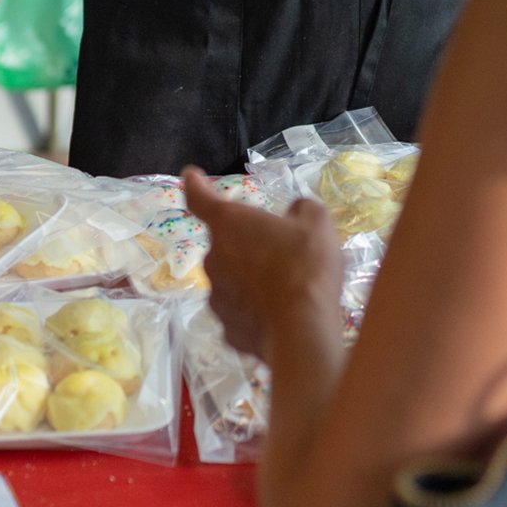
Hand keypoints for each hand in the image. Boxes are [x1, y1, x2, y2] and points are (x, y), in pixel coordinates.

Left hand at [184, 169, 342, 365]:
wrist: (302, 330)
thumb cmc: (306, 266)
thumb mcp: (316, 223)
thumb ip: (301, 210)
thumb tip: (295, 211)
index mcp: (229, 225)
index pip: (200, 198)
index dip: (195, 185)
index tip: (189, 176)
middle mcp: (214, 259)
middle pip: (225, 245)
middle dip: (246, 246)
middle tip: (279, 253)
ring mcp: (217, 298)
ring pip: (232, 281)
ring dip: (250, 281)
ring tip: (284, 289)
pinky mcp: (227, 330)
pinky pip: (241, 313)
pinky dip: (255, 312)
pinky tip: (278, 316)